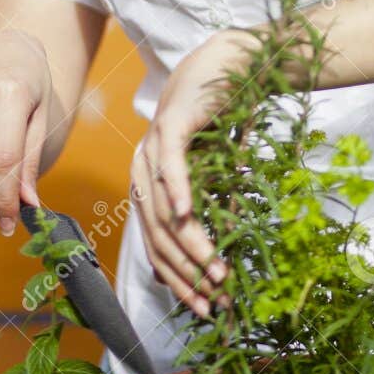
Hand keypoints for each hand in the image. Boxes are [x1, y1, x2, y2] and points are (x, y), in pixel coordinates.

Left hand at [129, 27, 252, 316]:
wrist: (230, 65)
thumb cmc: (225, 123)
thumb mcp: (218, 177)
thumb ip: (210, 211)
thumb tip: (215, 260)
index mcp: (149, 185)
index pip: (155, 242)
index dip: (178, 277)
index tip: (204, 307)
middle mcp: (142, 169)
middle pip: (156, 233)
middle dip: (185, 272)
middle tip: (212, 300)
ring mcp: (152, 145)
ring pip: (164, 207)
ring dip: (191, 243)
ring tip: (216, 271)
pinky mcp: (169, 123)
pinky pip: (171, 165)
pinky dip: (179, 192)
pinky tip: (189, 218)